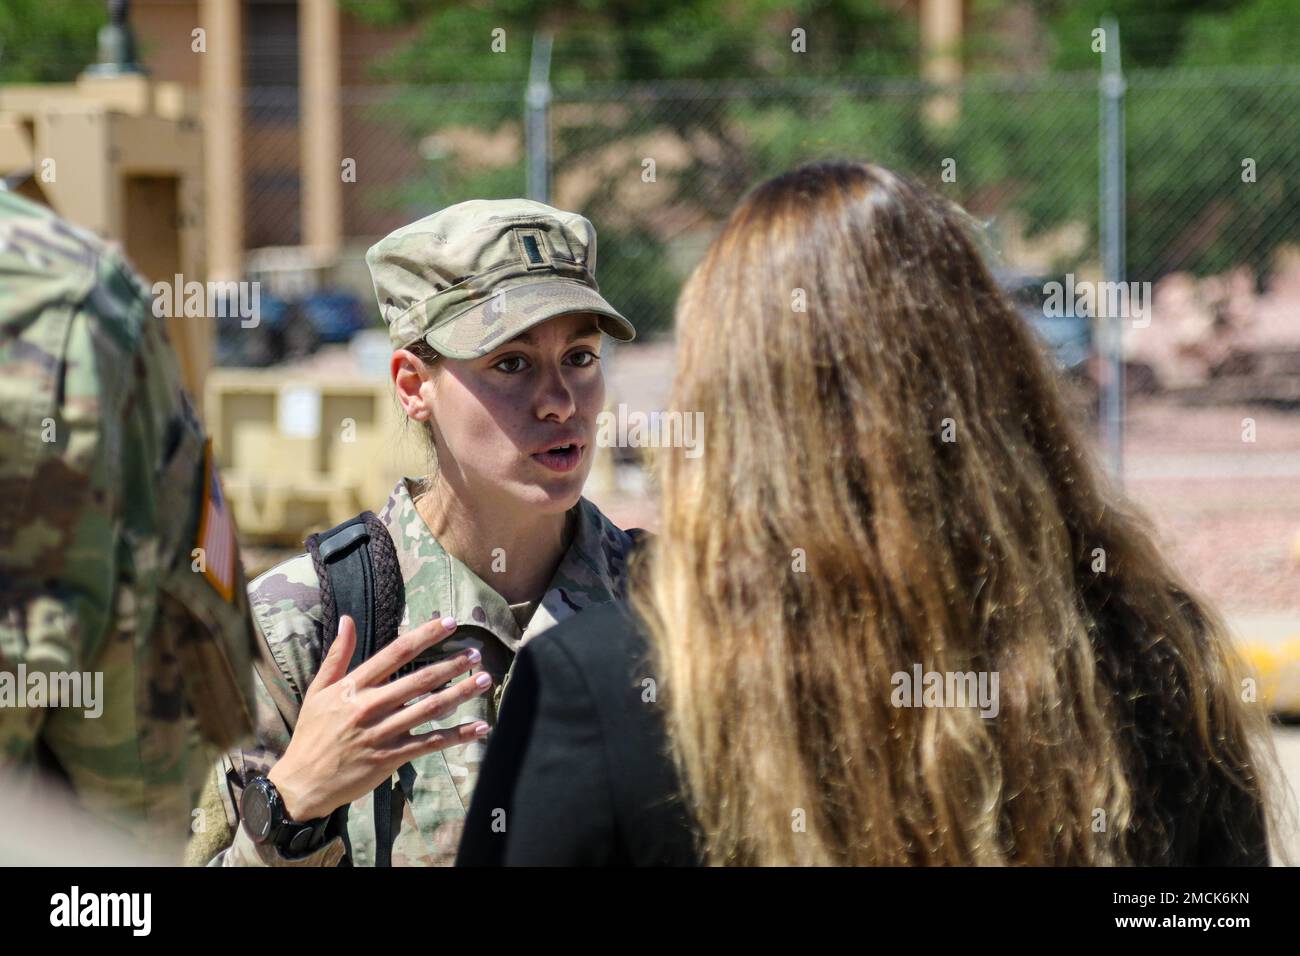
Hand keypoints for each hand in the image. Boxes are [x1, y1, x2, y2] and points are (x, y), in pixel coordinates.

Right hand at [267, 614, 490, 821]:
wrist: (302, 783)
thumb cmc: (312, 734)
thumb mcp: (319, 691)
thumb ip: (337, 655)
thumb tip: (347, 620)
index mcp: (353, 686)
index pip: (396, 652)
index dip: (425, 636)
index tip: (449, 623)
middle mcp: (369, 706)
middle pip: (419, 679)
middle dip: (451, 664)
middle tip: (475, 653)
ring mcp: (382, 733)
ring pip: (429, 709)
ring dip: (461, 693)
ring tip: (484, 679)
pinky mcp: (390, 758)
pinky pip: (430, 743)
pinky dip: (457, 735)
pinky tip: (478, 727)